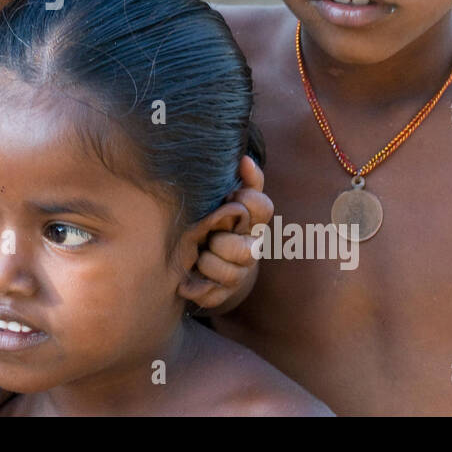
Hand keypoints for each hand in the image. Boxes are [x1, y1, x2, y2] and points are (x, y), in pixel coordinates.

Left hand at [182, 157, 272, 312]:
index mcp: (252, 221)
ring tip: (198, 256)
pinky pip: (214, 294)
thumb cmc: (212, 220)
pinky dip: (199, 287)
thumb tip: (244, 158)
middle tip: (209, 236)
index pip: (263, 208)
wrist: (199, 256)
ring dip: (209, 264)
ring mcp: (239, 273)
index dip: (248, 202)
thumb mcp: (224, 198)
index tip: (231, 195)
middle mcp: (250, 248)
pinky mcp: (223, 293)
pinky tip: (188, 279)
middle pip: (246, 249)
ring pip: (231, 274)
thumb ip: (241, 179)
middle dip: (222, 242)